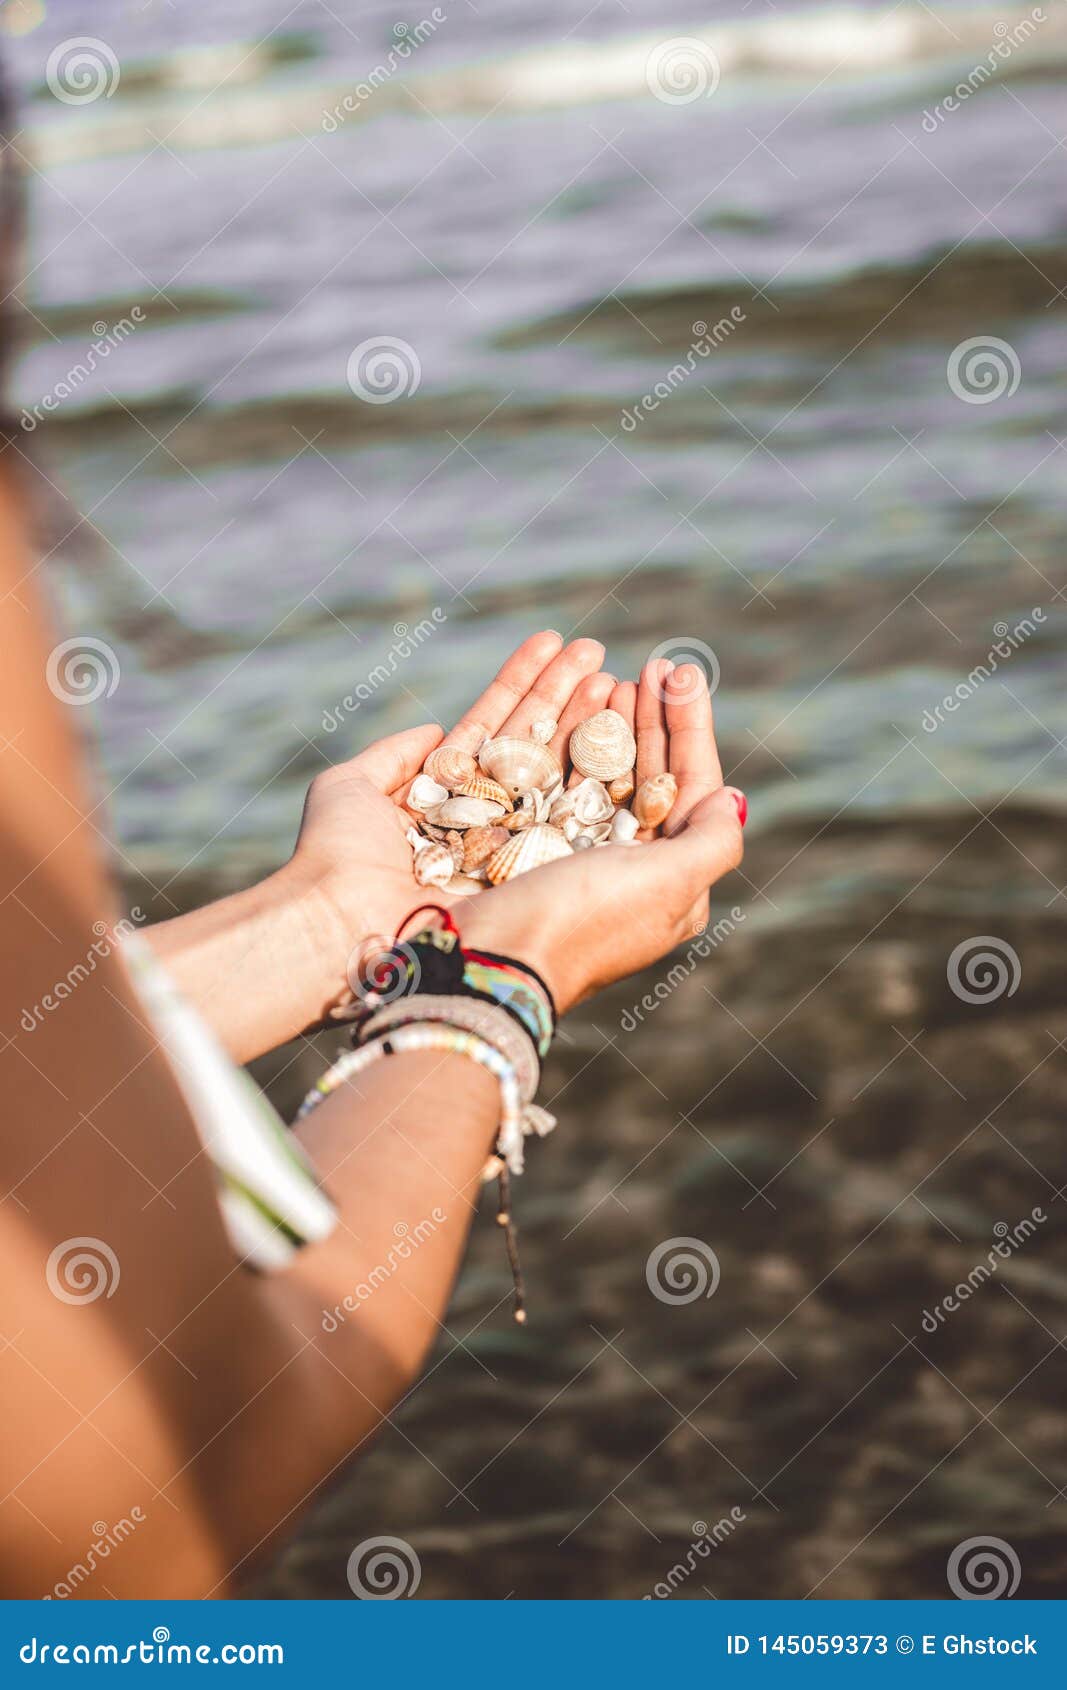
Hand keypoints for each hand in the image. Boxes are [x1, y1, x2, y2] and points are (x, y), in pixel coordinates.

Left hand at [287, 630, 618, 989]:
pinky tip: (613, 729)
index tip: (553, 643)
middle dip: (564, 696)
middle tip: (596, 652)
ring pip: (555, 773)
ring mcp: (511, 849)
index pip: (492, 729)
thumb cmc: (336, 855)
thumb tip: (432, 732)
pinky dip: (590, 772)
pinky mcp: (530, 875)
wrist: (344, 920)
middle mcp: (484, 824)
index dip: (522, 687)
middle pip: (532, 745)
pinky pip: (565, 816)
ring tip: (612, 674)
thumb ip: (391, 756)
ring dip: (583, 721)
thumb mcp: (348, 788)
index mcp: (445, 800)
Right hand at [454, 660, 744, 1014]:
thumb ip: (712, 842)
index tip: (681, 673)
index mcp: (666, 884)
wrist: (487, 961)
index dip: (690, 729)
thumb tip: (732, 799)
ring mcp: (568, 859)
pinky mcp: (519, 849)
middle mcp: (621, 871)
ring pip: (597, 774)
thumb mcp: (667, 885)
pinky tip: (560, 709)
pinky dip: (556, 741)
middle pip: (645, 777)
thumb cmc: (584, 923)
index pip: (691, 789)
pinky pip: (547, 781)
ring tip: (606, 674)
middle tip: (647, 666)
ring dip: (605, 722)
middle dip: (649, 719)